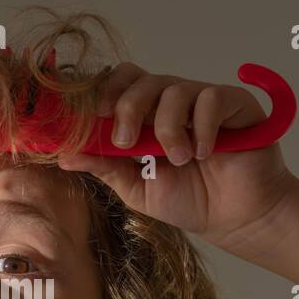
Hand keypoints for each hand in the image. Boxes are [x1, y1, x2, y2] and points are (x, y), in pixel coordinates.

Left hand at [56, 62, 297, 250]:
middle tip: (126, 142)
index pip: (122, 83)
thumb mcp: (136, 188)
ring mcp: (204, 101)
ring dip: (167, 127)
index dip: (105, 91)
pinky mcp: (235, 104)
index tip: (96, 116)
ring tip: (178, 160)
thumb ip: (105, 167)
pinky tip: (204, 152)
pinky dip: (201, 127)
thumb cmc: (190, 201)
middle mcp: (173, 103)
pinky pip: (211, 98)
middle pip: (142, 80)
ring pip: (174, 89)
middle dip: (127, 107)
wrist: (235, 219)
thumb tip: (63, 156)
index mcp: (147, 117)